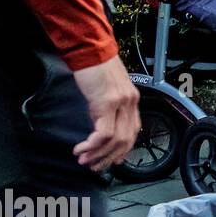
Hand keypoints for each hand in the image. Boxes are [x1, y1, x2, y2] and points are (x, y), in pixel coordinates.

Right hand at [71, 56, 139, 171]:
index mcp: (132, 101)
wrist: (90, 50)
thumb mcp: (105, 91)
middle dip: (110, 158)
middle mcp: (131, 103)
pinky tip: (81, 148)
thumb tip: (100, 127)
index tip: (112, 161)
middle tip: (94, 166)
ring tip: (84, 159)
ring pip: (115, 140)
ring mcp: (121, 103)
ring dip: (98, 154)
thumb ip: (107, 108)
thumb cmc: (95, 68)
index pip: (134, 131)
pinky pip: (104, 133)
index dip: (124, 149)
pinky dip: (92, 145)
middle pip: (127, 140)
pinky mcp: (107, 103)